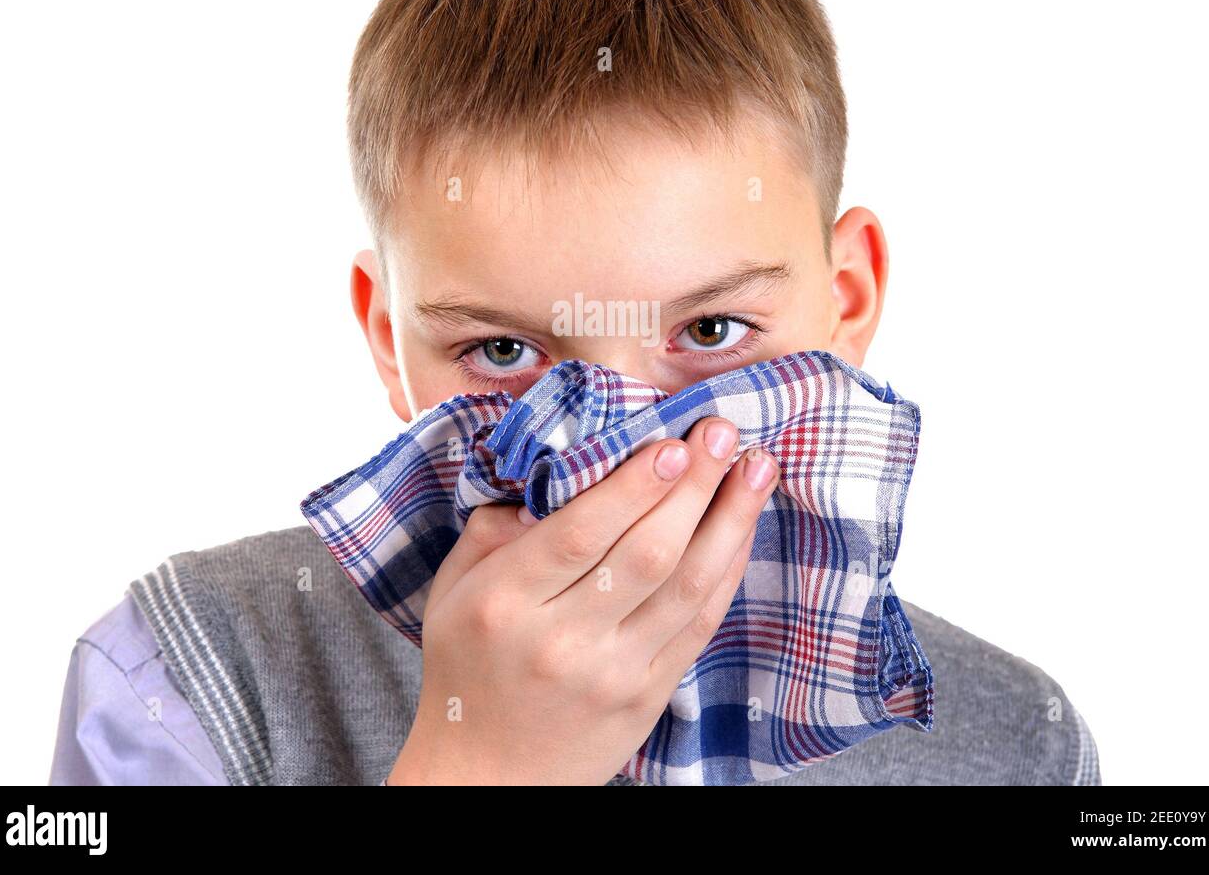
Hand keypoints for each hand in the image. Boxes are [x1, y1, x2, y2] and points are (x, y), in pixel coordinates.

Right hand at [385, 416, 779, 784]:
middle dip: (693, 486)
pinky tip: (743, 526)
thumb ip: (494, 530)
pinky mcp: (649, 697)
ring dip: (729, 520)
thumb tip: (558, 474)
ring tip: (756, 467)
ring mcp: (613, 673)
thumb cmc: (468, 668)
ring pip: (686, 586)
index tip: (672, 442)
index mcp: (505, 606)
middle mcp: (562, 641)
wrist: (489, 777)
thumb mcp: (452, 593)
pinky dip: (728, 569)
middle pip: (645, 553)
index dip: (633, 486)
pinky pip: (700, 624)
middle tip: (722, 432)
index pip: (579, 534)